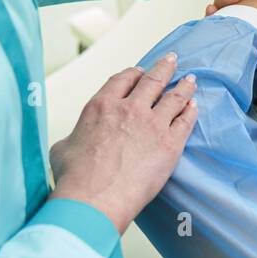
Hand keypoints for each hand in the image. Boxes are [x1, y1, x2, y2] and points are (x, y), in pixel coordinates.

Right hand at [48, 53, 196, 233]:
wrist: (95, 197)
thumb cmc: (75, 177)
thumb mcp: (62, 149)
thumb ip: (74, 137)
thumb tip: (73, 142)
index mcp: (101, 106)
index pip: (121, 80)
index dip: (134, 74)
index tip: (141, 71)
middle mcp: (129, 109)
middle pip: (152, 81)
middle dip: (164, 68)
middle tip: (173, 60)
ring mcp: (152, 124)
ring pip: (173, 97)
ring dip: (184, 86)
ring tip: (191, 79)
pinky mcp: (170, 143)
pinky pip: (185, 121)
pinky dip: (191, 111)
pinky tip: (194, 107)